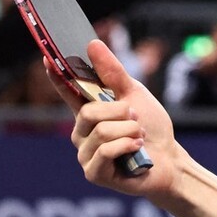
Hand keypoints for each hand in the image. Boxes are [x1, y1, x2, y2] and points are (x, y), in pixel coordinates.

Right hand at [48, 39, 182, 200]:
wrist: (169, 159)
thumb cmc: (151, 126)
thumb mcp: (134, 94)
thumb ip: (113, 73)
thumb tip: (92, 43)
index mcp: (88, 112)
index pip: (67, 92)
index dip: (57, 76)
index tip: (47, 58)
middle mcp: (82, 133)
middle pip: (89, 112)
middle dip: (120, 112)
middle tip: (135, 117)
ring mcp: (85, 154)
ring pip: (101, 132)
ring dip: (130, 130)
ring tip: (139, 135)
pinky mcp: (93, 173)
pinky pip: (106, 151)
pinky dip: (128, 145)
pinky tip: (137, 149)